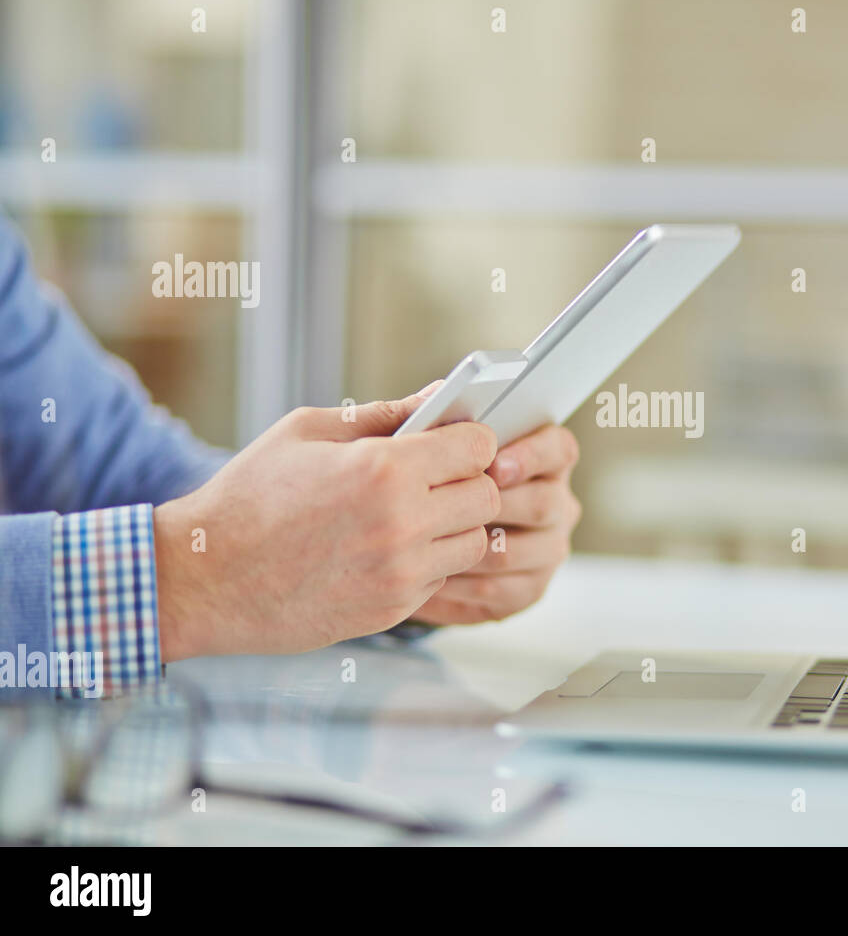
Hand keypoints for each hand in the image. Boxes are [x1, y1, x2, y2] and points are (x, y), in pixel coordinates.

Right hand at [154, 392, 499, 660]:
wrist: (203, 580)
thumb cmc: (249, 496)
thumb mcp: (308, 432)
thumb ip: (383, 413)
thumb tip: (439, 395)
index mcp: (385, 469)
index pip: (478, 448)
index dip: (471, 440)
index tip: (456, 442)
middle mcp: (403, 523)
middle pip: (487, 497)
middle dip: (470, 482)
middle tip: (437, 479)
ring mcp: (401, 573)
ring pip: (473, 543)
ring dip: (454, 526)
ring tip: (415, 515)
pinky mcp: (393, 610)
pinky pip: (442, 578)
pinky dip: (428, 562)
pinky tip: (390, 549)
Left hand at [409, 424, 580, 624]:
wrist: (397, 544)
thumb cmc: (409, 482)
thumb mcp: (409, 444)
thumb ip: (425, 418)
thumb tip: (436, 396)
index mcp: (540, 458)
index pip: (558, 448)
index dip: (533, 454)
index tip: (496, 463)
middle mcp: (555, 502)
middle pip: (546, 503)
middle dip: (498, 505)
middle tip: (455, 508)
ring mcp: (547, 548)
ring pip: (521, 551)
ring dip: (473, 547)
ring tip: (428, 545)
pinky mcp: (527, 589)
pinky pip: (500, 592)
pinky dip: (461, 585)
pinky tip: (427, 578)